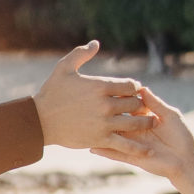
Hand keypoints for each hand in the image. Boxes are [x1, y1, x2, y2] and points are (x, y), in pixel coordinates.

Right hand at [35, 42, 156, 151]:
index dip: (135, 87)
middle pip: (135, 103)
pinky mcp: (101, 139)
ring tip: (153, 122)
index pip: (130, 85)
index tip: (135, 90)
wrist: (40, 121)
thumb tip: (96, 43)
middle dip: (140, 104)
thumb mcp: (64, 68)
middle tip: (144, 107)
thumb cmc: (52, 93)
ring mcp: (104, 123)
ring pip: (134, 122)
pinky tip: (149, 151)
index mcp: (100, 86)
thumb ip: (81, 54)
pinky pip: (125, 144)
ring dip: (146, 122)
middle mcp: (105, 104)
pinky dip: (138, 148)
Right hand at [89, 87, 193, 192]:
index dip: (119, 99)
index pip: (127, 107)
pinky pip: (115, 154)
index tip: (106, 91)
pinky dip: (104, 151)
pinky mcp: (132, 157)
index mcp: (143, 119)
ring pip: (112, 137)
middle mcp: (135, 131)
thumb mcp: (169, 115)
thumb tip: (142, 88)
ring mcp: (132, 144)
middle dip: (105, 114)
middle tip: (90, 106)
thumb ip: (155, 103)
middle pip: (117, 121)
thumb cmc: (181, 136)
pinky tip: (91, 147)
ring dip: (100, 134)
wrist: (186, 161)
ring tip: (84, 127)